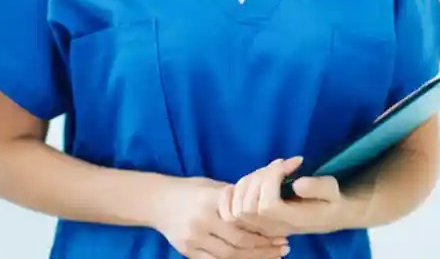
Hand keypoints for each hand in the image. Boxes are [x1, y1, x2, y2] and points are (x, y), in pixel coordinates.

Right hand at [151, 176, 290, 257]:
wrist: (157, 201)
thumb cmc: (191, 190)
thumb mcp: (213, 187)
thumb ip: (236, 197)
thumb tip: (267, 200)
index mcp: (210, 200)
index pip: (243, 220)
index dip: (264, 230)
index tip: (282, 233)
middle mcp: (201, 221)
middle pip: (238, 242)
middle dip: (264, 248)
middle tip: (283, 248)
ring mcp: (192, 239)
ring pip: (228, 256)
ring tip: (273, 257)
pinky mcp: (186, 251)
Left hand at [227, 157, 352, 236]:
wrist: (328, 215)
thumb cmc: (331, 201)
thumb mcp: (333, 191)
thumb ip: (319, 188)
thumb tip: (297, 184)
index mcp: (292, 221)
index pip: (268, 205)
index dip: (272, 178)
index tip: (290, 163)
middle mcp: (273, 227)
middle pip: (249, 204)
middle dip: (262, 176)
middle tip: (281, 164)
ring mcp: (262, 225)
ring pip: (239, 203)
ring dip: (252, 178)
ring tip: (272, 169)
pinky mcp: (255, 220)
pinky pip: (234, 205)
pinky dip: (241, 186)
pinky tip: (259, 176)